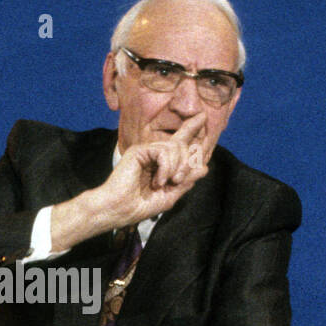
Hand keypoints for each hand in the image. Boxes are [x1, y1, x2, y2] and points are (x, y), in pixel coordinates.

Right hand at [51, 113, 208, 249]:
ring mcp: (146, 150)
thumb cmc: (141, 205)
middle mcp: (154, 153)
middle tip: (177, 181)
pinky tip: (158, 181)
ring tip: (165, 183)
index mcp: (161, 163)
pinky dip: (165, 167)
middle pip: (181, 145)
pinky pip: (163, 151)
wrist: (120, 210)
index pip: (179, 142)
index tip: (203, 116)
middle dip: (186, 163)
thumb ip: (186, 181)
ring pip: (174, 148)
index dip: (191, 128)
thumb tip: (204, 167)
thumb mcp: (170, 195)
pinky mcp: (139, 150)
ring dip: (175, 167)